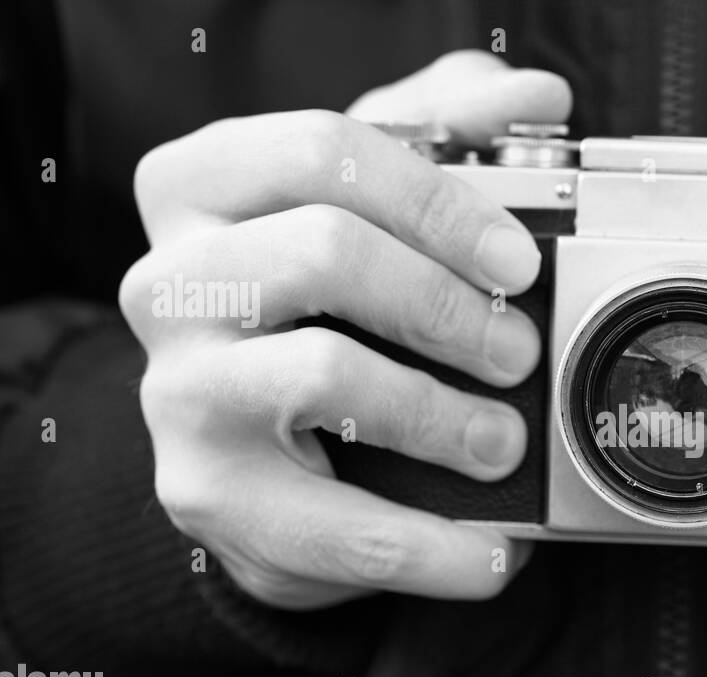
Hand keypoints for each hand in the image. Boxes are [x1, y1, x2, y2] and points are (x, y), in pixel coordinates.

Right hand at [119, 50, 571, 608]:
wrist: (254, 446)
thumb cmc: (318, 308)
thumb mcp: (367, 204)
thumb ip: (442, 133)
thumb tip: (533, 95)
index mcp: (206, 186)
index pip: (320, 149)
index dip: (435, 199)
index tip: (518, 257)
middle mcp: (172, 279)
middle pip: (324, 251)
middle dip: (446, 303)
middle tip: (519, 350)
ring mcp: (178, 388)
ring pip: (321, 375)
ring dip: (440, 415)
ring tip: (504, 444)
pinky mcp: (203, 489)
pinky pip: (333, 525)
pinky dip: (430, 544)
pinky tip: (491, 551)